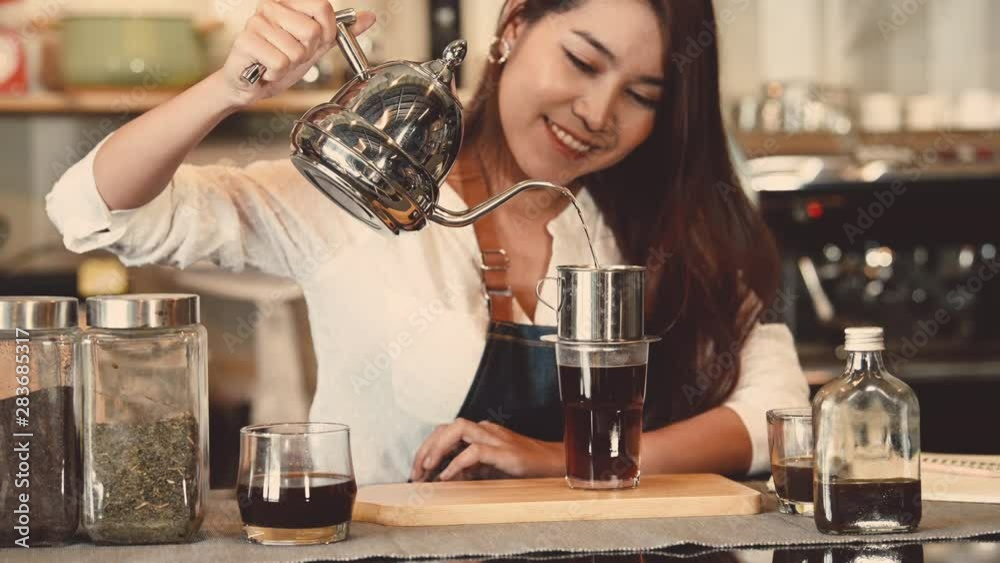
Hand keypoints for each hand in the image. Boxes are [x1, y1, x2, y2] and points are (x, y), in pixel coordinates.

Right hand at [216, 0, 375, 107]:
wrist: (251, 85)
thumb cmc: (280, 61)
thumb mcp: (316, 46)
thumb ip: (341, 31)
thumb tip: (369, 18)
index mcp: (287, 2)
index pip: (323, 7)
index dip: (326, 32)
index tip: (313, 43)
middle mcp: (270, 6)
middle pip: (312, 31)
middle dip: (306, 53)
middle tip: (291, 56)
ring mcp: (256, 22)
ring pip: (296, 51)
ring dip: (290, 66)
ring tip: (277, 63)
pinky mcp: (246, 41)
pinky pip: (280, 63)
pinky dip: (276, 73)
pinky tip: (266, 69)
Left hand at [410, 418, 564, 481]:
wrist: (554, 466)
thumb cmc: (524, 468)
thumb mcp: (490, 470)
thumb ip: (469, 470)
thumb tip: (443, 479)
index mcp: (481, 433)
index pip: (446, 432)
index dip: (427, 448)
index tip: (417, 471)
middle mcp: (485, 431)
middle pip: (447, 427)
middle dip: (426, 447)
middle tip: (416, 472)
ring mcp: (495, 438)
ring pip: (458, 429)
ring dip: (438, 448)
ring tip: (427, 469)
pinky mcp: (504, 452)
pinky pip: (475, 451)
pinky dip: (457, 463)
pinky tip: (447, 477)